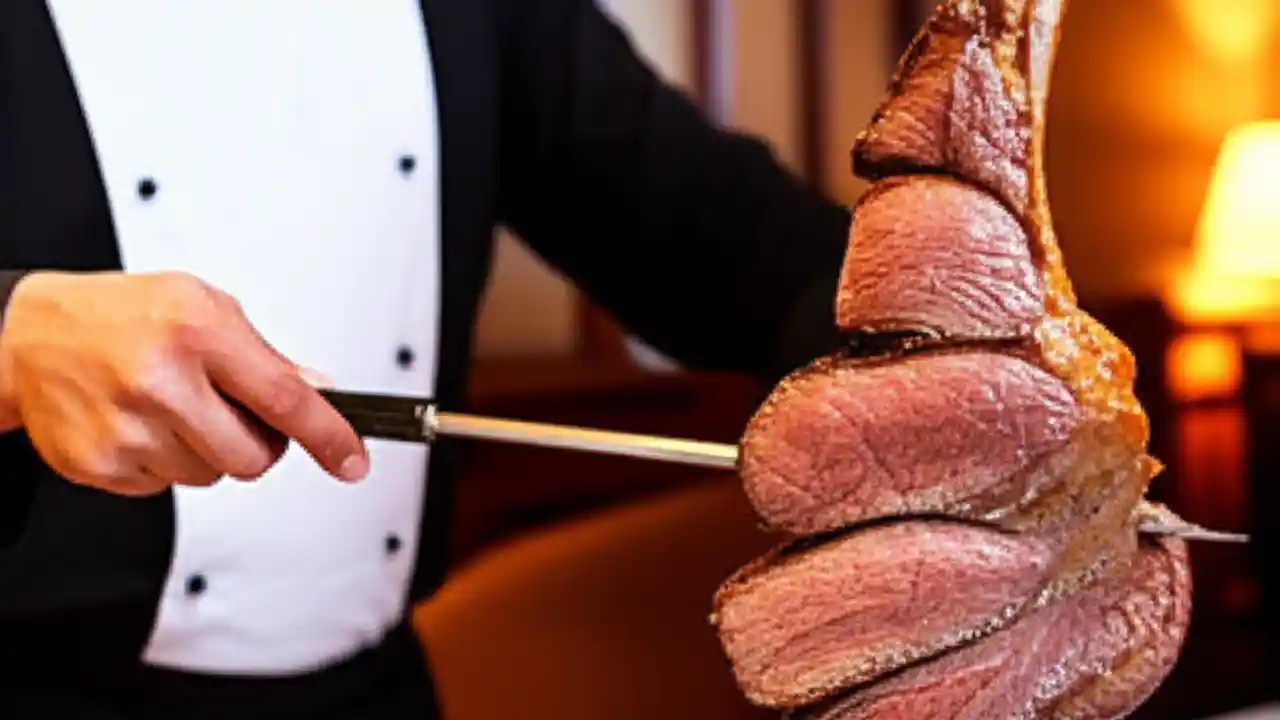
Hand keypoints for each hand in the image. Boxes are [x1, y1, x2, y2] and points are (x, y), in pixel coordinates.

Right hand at [0, 270, 367, 495]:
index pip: (284, 397)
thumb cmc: (121, 315)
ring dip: (207, 450)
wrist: (26, 335)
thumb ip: (265, 354)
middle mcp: (160, 381)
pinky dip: (164, 461)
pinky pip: (166, 486)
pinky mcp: (99, 464)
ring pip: (212, 476)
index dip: (328, 435)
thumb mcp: (203, 306)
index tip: (352, 460)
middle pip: (253, 458)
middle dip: (259, 445)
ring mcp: (126, 428)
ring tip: (173, 407)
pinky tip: (141, 422)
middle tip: (234, 413)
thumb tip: (320, 391)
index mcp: (196, 331)